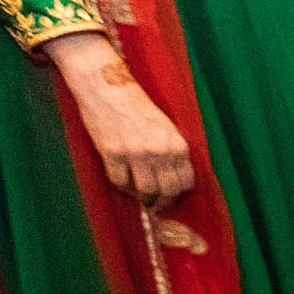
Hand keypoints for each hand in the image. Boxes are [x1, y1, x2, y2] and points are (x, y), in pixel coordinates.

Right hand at [46, 31, 193, 208]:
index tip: (170, 197)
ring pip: (145, 191)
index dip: (178, 193)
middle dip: (162, 202)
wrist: (109, 88)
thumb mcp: (166, 128)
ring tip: (140, 196)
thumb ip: (173, 152)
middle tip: (156, 206)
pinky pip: (120, 182)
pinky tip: (124, 183)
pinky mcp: (113, 153)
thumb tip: (174, 181)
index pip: (185, 181)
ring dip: (142, 198)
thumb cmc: (138, 107)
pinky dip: (122, 187)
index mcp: (177, 144)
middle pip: (167, 191)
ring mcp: (136, 153)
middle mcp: (160, 151)